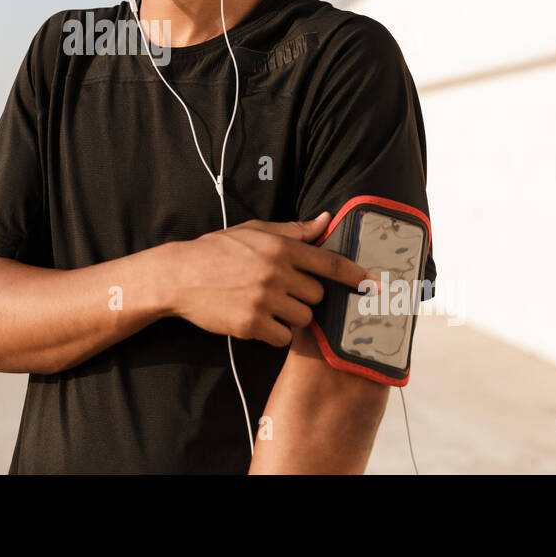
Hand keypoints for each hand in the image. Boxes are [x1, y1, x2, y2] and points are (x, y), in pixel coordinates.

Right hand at [163, 212, 374, 346]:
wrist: (179, 276)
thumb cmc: (217, 250)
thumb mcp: (254, 231)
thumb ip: (293, 230)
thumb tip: (326, 219)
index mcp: (280, 248)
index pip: (330, 264)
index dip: (357, 276)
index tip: (376, 285)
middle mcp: (276, 273)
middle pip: (317, 296)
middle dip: (305, 296)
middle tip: (281, 290)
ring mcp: (264, 300)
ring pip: (302, 319)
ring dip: (290, 316)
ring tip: (265, 304)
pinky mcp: (251, 325)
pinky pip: (282, 337)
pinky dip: (274, 333)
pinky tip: (255, 320)